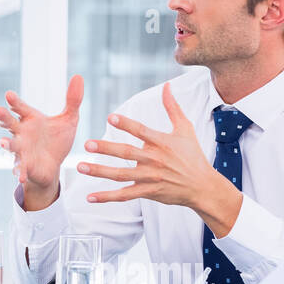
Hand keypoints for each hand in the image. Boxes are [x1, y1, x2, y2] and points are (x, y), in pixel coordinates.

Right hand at [0, 75, 83, 209]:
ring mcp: (22, 150)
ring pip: (12, 145)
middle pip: (10, 123)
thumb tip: (79, 76)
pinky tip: (20, 176)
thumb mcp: (68, 120)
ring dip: (7, 144)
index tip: (9, 95)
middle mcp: (22, 133)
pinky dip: (20, 172)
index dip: (14, 102)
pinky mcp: (26, 166)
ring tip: (4, 143)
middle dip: (3, 117)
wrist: (53, 167)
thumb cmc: (56, 140)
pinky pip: (21, 168)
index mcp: (30, 119)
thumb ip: (72, 100)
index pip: (20, 107)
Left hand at [78, 83, 239, 230]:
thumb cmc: (192, 155)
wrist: (202, 186)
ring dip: (100, 171)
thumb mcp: (185, 129)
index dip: (126, 124)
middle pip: (127, 153)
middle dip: (106, 149)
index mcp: (161, 142)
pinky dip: (108, 197)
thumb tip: (167, 85)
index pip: (141, 131)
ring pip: (121, 175)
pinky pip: (125, 195)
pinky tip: (90, 196)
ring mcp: (150, 177)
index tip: (110, 117)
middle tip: (87, 144)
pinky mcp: (148, 192)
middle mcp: (154, 160)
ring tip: (81, 166)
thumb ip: (172, 107)